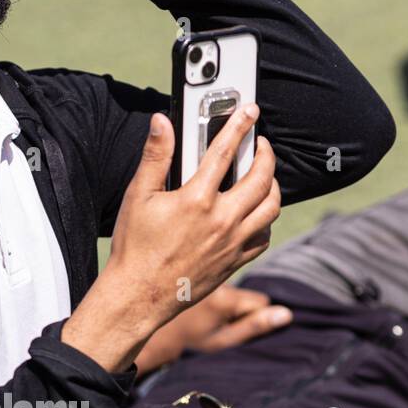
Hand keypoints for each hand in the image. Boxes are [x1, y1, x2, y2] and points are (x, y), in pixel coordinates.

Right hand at [62, 105, 280, 371]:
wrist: (139, 296)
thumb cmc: (135, 248)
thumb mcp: (138, 196)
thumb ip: (155, 156)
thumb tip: (162, 123)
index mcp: (196, 200)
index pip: (225, 152)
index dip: (240, 125)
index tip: (249, 111)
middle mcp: (221, 221)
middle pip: (262, 178)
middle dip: (266, 155)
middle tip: (259, 146)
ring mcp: (231, 243)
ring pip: (271, 208)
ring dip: (272, 187)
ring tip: (263, 177)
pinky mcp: (234, 262)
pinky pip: (264, 237)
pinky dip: (265, 221)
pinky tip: (255, 214)